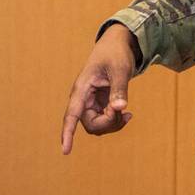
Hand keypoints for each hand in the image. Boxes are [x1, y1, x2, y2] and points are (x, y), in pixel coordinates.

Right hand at [60, 23, 136, 153]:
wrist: (117, 44)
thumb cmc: (116, 53)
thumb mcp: (120, 69)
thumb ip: (119, 89)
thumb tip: (120, 108)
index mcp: (82, 88)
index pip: (71, 114)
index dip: (67, 133)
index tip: (66, 151)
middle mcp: (83, 97)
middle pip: (90, 124)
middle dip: (108, 124)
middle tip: (126, 113)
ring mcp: (91, 102)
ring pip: (98, 125)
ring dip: (113, 124)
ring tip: (128, 114)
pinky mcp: (99, 103)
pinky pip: (105, 121)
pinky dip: (116, 120)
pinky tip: (128, 114)